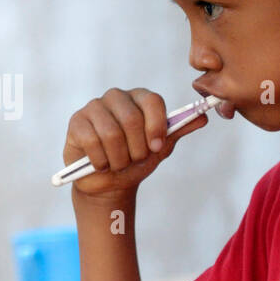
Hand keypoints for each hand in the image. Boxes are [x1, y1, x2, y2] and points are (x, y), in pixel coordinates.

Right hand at [61, 88, 207, 198]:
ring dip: (118, 158)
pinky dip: (100, 161)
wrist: (109, 183)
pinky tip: (100, 163)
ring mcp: (94, 107)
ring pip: (111, 133)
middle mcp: (116, 97)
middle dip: (136, 149)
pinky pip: (92, 141)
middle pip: (131, 119)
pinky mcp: (76, 122)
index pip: (152, 100)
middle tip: (134, 160)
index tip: (156, 148)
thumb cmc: (135, 161)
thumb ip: (178, 129)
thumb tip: (203, 116)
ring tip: (118, 164)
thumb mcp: (160, 147)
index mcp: (139, 98)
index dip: (156, 126)